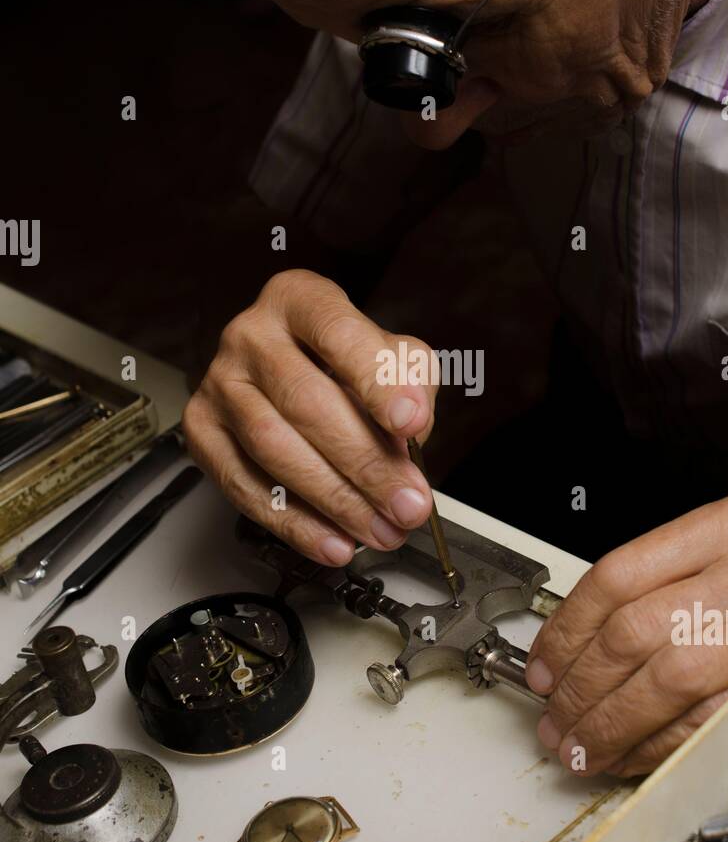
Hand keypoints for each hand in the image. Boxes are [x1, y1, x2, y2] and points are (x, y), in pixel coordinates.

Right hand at [182, 269, 435, 562]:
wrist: (288, 369)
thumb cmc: (344, 362)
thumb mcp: (391, 354)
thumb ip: (410, 382)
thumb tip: (410, 426)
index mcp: (300, 300)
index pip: (338, 335)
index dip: (376, 382)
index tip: (409, 424)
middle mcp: (251, 335)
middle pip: (305, 402)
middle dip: (364, 463)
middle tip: (406, 502)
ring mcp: (219, 383)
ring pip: (273, 448)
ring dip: (333, 501)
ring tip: (378, 528)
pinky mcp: (201, 430)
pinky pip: (244, 485)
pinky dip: (293, 523)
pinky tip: (332, 540)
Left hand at [525, 495, 727, 777]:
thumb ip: (662, 579)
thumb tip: (579, 642)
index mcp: (725, 528)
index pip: (617, 576)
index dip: (566, 630)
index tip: (542, 665)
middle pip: (633, 635)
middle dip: (580, 687)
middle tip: (553, 717)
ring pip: (666, 685)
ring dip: (610, 726)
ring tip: (580, 745)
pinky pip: (709, 722)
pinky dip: (659, 746)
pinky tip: (631, 754)